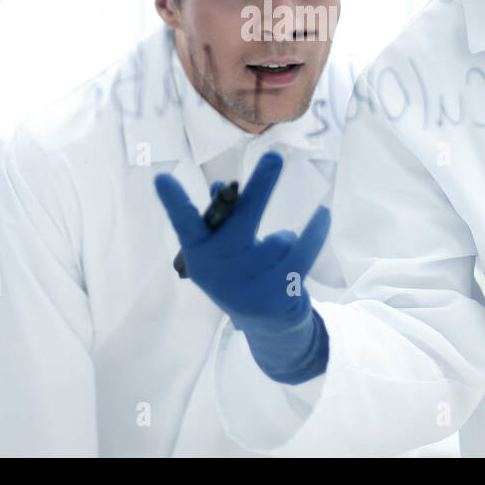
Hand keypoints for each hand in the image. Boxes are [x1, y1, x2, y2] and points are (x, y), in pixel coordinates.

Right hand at [154, 151, 330, 382]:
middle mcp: (219, 269)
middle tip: (275, 157)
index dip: (174, 202)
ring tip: (275, 260)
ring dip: (283, 240)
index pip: (184, 224)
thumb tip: (223, 186)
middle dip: (261, 186)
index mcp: (199, 254)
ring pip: (280, 238)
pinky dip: (315, 232)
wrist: (266, 327)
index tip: (163, 178)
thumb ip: (220, 219)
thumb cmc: (238, 274)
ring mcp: (249, 284)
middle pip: (242, 219)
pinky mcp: (278, 292)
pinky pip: (303, 251)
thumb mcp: (222, 250)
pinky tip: (322, 214)